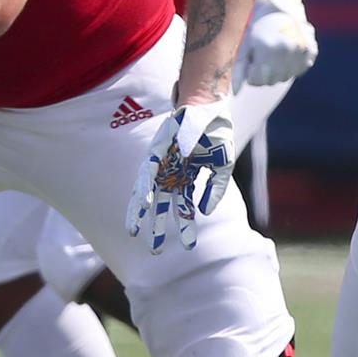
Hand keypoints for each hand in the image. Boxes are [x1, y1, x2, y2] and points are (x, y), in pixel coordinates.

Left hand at [127, 99, 234, 253]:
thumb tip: (205, 211)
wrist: (206, 104)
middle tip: (155, 252)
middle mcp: (171, 174)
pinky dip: (142, 190)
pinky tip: (141, 206)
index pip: (184, 207)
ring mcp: (162, 165)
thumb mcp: (223, 165)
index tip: (189, 247)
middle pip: (162, 206)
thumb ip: (216, 189)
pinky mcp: (156, 153)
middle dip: (159, 229)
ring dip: (141, 214)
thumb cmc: (214, 131)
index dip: (186, 226)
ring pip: (148, 195)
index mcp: (187, 177)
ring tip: (134, 234)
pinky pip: (146, 175)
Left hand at [235, 4, 317, 86]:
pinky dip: (293, 66)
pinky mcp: (311, 50)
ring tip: (275, 52)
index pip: (256, 81)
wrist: (279, 4)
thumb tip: (236, 93)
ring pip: (286, 78)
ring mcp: (300, 51)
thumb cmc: (258, 25)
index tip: (253, 62)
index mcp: (267, 49)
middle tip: (264, 56)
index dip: (252, 74)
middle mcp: (286, 51)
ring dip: (278, 70)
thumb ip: (240, 69)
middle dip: (264, 73)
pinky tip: (288, 53)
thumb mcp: (245, 45)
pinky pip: (300, 70)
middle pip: (271, 81)